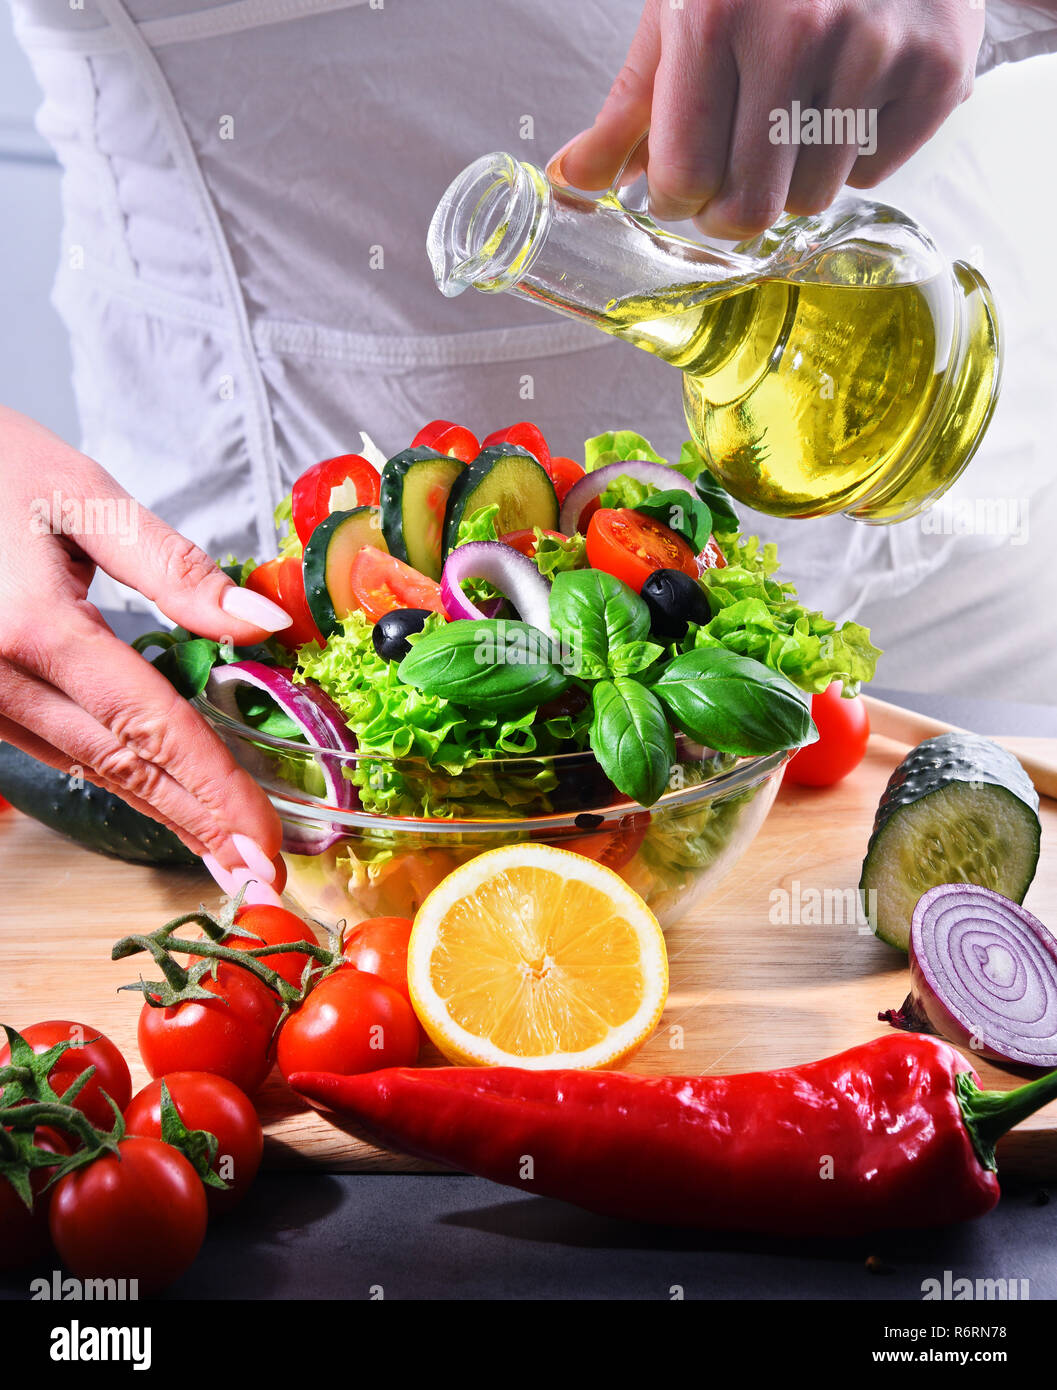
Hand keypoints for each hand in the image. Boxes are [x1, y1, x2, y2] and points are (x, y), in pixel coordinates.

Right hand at [0, 406, 289, 888]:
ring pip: (86, 768)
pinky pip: (50, 748)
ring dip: (161, 812)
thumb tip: (262, 624)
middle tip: (259, 879)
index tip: (264, 846)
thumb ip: (173, 567)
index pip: (152, 729)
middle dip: (198, 826)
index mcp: (34, 627)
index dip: (215, 793)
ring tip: (223, 851)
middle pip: (122, 768)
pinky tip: (160, 800)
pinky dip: (113, 777)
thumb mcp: (81, 493)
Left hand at [551, 0, 983, 237]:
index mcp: (717, 17)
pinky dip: (854, 154)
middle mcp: (799, 32)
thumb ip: (627, 109)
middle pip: (753, 208)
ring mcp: (876, 48)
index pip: (687, 178)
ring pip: (813, 199)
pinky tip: (849, 98)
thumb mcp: (680, 11)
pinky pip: (873, 174)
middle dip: (732, 209)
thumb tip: (572, 185)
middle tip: (733, 175)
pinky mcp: (938, 68)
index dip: (679, 195)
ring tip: (795, 116)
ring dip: (793, 179)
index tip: (684, 180)